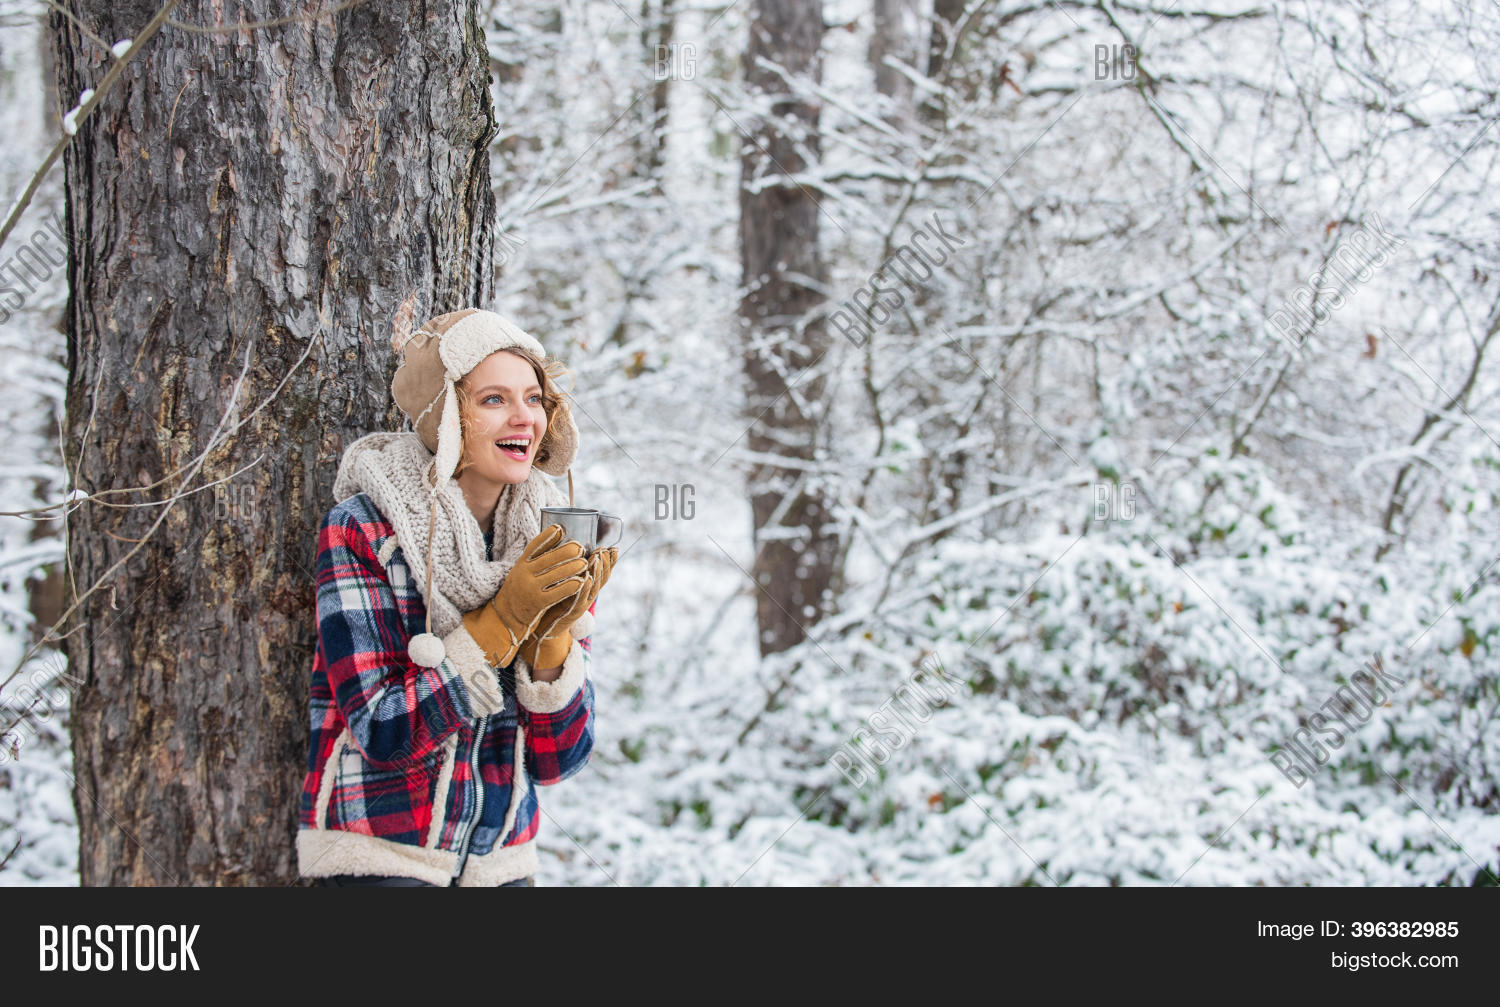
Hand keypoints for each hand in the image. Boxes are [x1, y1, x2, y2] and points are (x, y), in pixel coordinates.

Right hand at [461, 525, 586, 667]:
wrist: (507, 616)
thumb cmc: (521, 589)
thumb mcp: (522, 571)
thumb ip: (536, 559)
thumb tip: (557, 538)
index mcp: (521, 563)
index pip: (534, 546)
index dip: (547, 536)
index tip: (560, 528)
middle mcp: (524, 574)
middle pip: (548, 559)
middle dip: (566, 552)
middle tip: (580, 547)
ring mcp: (530, 588)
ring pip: (555, 574)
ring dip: (572, 567)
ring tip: (584, 563)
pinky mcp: (537, 603)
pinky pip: (557, 592)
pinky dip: (570, 586)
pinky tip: (580, 581)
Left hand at [518, 546, 616, 669]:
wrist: (548, 628)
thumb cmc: (555, 602)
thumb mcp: (567, 584)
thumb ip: (573, 571)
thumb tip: (576, 550)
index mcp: (589, 589)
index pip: (604, 573)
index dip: (610, 562)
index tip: (613, 548)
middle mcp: (589, 596)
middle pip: (603, 579)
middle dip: (606, 564)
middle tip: (606, 550)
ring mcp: (583, 604)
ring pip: (595, 587)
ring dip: (597, 572)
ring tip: (598, 557)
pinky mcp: (573, 611)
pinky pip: (581, 598)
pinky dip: (586, 587)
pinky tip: (588, 577)